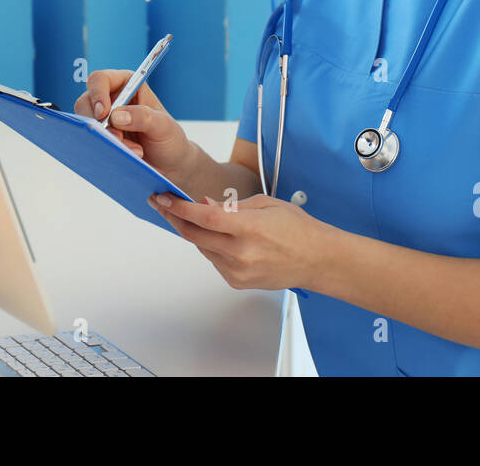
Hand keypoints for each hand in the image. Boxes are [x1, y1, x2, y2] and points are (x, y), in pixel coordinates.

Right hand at [73, 69, 194, 180]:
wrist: (170, 166)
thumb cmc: (169, 139)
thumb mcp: (164, 126)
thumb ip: (143, 117)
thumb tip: (116, 116)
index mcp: (127, 85)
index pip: (100, 80)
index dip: (97, 94)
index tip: (103, 113)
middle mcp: (111, 100)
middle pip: (85, 103)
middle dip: (99, 123)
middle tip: (118, 139)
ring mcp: (103, 122)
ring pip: (86, 125)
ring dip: (105, 140)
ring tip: (132, 152)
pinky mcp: (100, 140)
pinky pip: (90, 143)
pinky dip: (102, 151)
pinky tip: (120, 158)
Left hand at [146, 191, 329, 291]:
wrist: (317, 260)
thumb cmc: (297, 229)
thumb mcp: (266, 204)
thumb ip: (232, 205)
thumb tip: (203, 204)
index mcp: (249, 228)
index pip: (204, 217)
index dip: (179, 207)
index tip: (163, 198)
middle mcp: (241, 253)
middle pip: (194, 235)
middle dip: (175, 218)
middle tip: (164, 205)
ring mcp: (237, 271)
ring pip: (202, 248)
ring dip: (195, 232)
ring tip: (196, 217)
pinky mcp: (237, 282)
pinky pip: (214, 260)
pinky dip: (211, 246)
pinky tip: (221, 237)